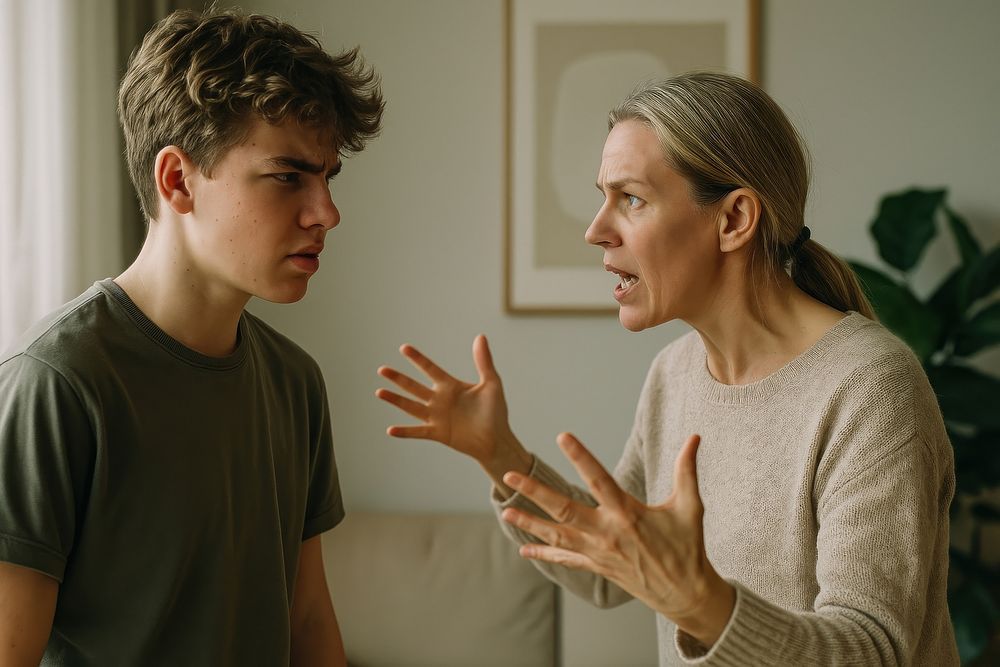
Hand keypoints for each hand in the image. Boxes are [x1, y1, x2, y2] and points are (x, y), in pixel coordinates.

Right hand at [376, 335, 531, 484]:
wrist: (497, 439)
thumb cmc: (496, 412)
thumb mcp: (491, 383)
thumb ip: (484, 361)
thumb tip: (480, 336)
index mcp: (451, 386)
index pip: (430, 369)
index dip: (417, 359)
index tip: (404, 348)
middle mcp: (440, 400)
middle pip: (414, 386)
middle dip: (398, 378)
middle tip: (382, 369)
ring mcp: (437, 417)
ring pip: (411, 406)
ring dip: (395, 400)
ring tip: (379, 392)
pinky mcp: (438, 433)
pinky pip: (418, 431)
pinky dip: (405, 431)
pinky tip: (391, 430)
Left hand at [500, 432, 734, 646]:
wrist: (685, 594)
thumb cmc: (687, 547)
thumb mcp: (690, 507)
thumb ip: (687, 470)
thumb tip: (696, 437)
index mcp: (628, 513)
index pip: (598, 478)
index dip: (580, 456)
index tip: (562, 436)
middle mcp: (607, 532)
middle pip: (564, 508)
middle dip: (535, 492)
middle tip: (509, 476)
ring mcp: (598, 552)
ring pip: (557, 535)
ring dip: (530, 523)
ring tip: (505, 511)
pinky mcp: (597, 567)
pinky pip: (565, 560)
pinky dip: (544, 555)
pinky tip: (524, 549)